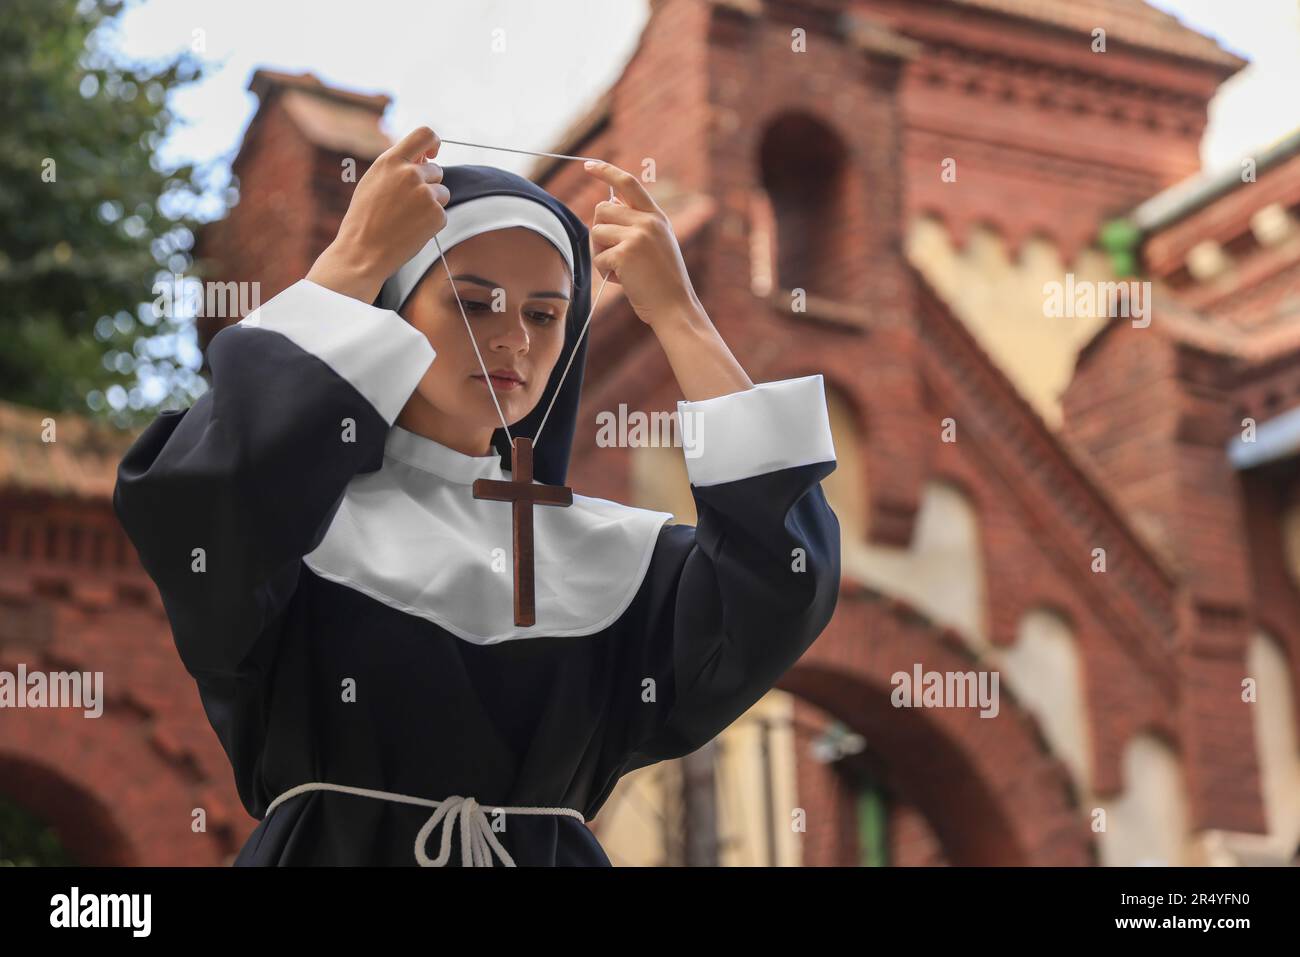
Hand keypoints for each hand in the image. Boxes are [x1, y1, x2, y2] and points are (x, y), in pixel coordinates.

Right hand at [307, 126, 449, 302]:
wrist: (362, 253)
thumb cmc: (364, 218)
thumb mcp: (373, 181)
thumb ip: (397, 166)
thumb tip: (426, 157)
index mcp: (391, 160)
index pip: (425, 134)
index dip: (434, 142)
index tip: (432, 154)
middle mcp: (410, 173)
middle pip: (436, 171)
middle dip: (428, 185)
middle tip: (406, 206)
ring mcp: (425, 194)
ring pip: (442, 193)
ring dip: (431, 204)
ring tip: (406, 218)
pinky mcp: (436, 215)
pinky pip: (442, 214)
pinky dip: (432, 223)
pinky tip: (411, 230)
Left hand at [584, 160, 700, 328]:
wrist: (675, 306)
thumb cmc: (662, 281)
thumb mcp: (657, 244)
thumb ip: (637, 224)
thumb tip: (607, 207)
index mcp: (657, 216)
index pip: (628, 183)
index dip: (606, 171)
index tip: (588, 165)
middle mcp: (648, 221)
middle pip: (602, 210)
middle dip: (600, 232)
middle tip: (613, 253)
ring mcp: (638, 235)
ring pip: (597, 232)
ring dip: (601, 253)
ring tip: (621, 269)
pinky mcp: (626, 253)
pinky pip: (598, 257)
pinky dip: (605, 272)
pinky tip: (623, 281)